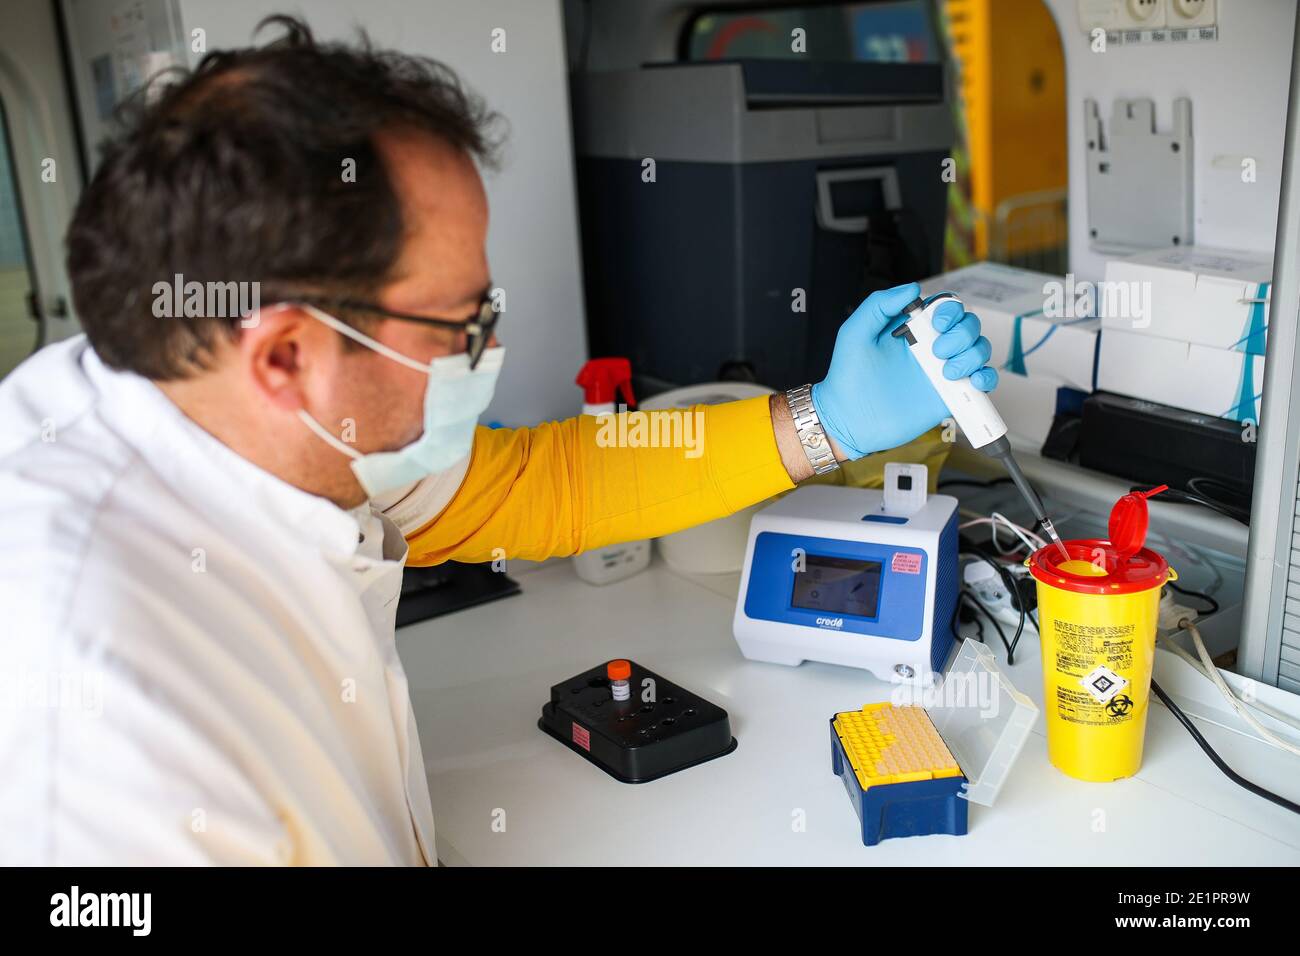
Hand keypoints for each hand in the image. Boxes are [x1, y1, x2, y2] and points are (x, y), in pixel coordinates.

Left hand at [811, 282, 997, 459]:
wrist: (849, 422)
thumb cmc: (847, 379)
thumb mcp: (855, 334)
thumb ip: (879, 305)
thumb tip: (912, 288)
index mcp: (912, 329)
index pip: (946, 307)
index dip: (950, 310)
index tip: (938, 323)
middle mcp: (930, 347)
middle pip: (968, 326)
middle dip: (963, 334)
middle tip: (938, 351)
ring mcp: (941, 372)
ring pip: (979, 350)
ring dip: (974, 355)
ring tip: (948, 373)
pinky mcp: (949, 396)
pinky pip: (981, 382)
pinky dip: (987, 378)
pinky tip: (974, 381)